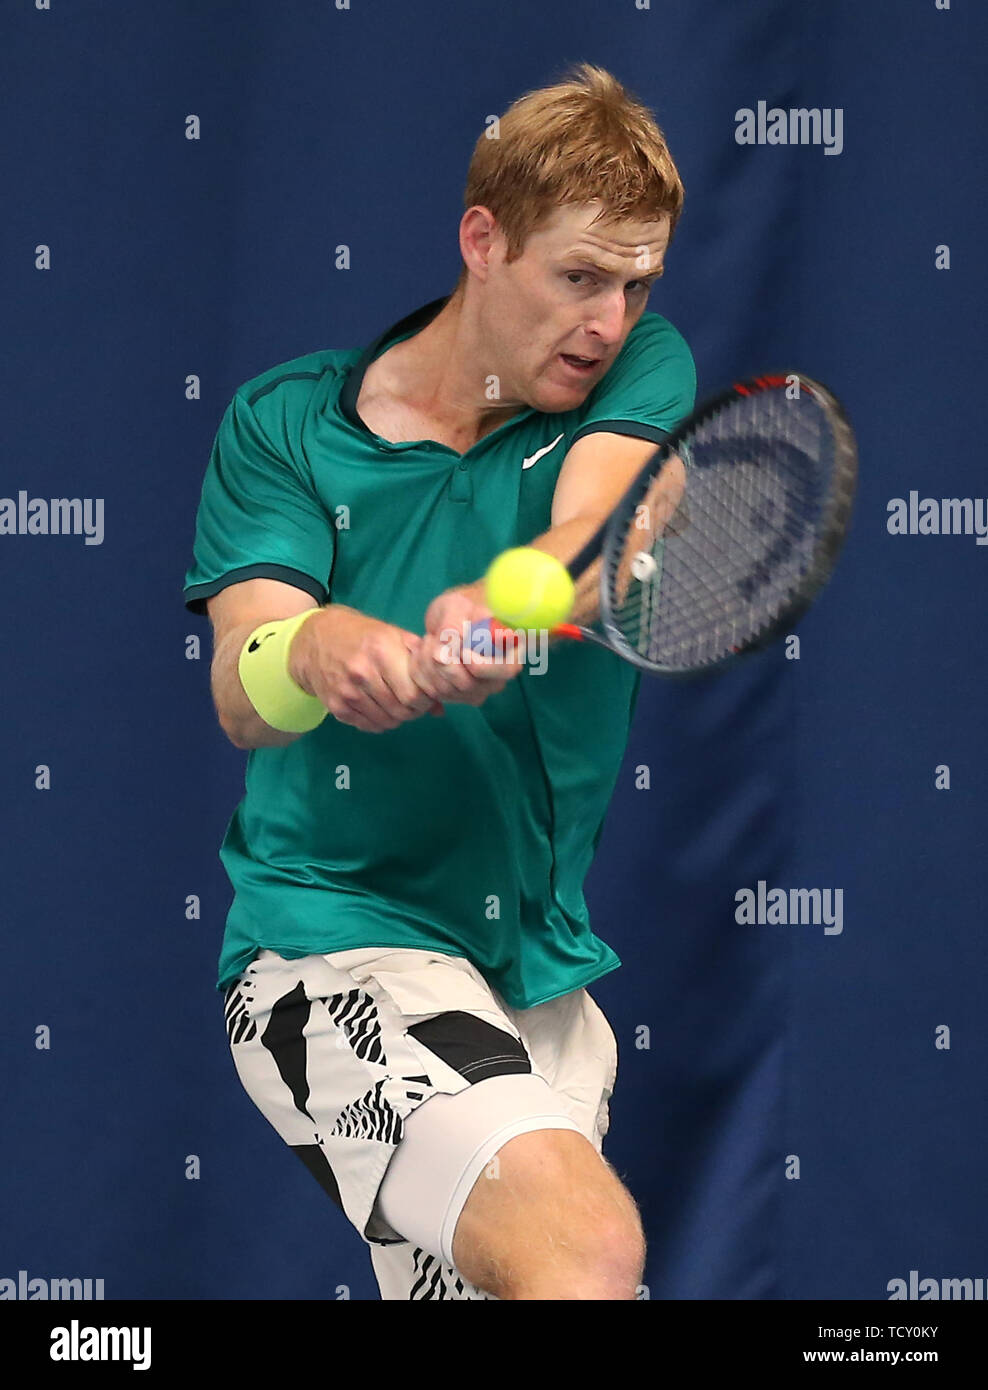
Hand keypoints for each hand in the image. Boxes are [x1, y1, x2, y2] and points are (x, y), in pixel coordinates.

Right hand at [289, 606, 443, 732]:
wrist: (315, 639)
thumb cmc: (363, 636)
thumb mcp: (394, 637)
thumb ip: (420, 664)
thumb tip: (440, 704)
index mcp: (381, 651)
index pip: (413, 694)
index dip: (425, 699)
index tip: (425, 694)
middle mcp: (362, 673)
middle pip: (402, 710)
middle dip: (414, 710)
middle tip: (413, 701)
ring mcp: (347, 692)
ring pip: (387, 721)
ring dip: (398, 717)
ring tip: (396, 702)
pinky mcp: (336, 707)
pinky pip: (369, 726)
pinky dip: (380, 721)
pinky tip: (379, 707)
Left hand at [409, 588, 525, 707]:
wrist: (449, 620)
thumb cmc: (461, 609)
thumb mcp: (456, 606)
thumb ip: (455, 622)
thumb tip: (455, 640)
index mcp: (509, 651)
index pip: (505, 670)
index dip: (481, 665)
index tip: (461, 650)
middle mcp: (497, 677)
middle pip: (470, 686)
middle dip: (444, 663)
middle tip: (432, 640)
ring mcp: (477, 691)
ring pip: (448, 691)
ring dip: (429, 664)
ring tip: (427, 640)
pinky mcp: (456, 696)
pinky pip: (435, 693)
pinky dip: (422, 672)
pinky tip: (423, 653)